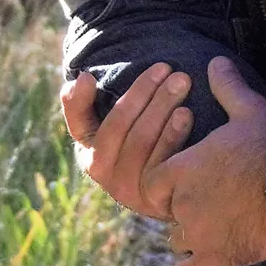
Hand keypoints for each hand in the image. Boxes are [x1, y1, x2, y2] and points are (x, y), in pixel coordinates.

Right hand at [61, 62, 199, 217]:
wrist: (172, 192)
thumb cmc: (141, 144)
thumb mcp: (118, 124)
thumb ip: (94, 102)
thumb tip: (84, 78)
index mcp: (87, 148)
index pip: (78, 120)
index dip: (80, 99)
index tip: (91, 76)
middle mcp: (101, 171)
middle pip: (118, 125)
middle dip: (142, 92)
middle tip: (167, 68)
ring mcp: (125, 188)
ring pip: (139, 141)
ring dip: (160, 107)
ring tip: (181, 83)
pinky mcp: (151, 198)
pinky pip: (160, 163)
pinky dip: (173, 136)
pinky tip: (186, 115)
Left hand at [64, 57, 265, 265]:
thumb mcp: (249, 111)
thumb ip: (227, 88)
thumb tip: (217, 61)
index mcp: (181, 170)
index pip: (152, 182)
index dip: (163, 183)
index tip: (177, 183)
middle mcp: (182, 204)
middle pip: (166, 212)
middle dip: (178, 209)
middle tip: (199, 204)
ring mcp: (198, 234)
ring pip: (178, 240)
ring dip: (187, 237)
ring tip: (202, 232)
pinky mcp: (217, 256)